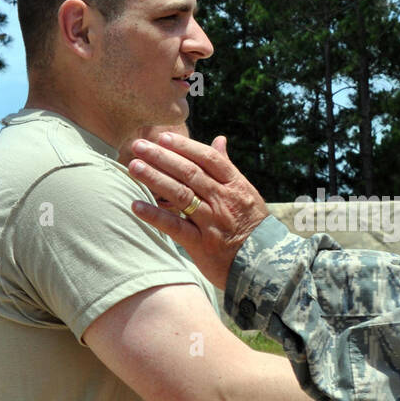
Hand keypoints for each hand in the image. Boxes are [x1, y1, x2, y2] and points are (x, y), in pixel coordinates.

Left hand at [128, 133, 268, 288]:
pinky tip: (136, 205)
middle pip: (190, 173)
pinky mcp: (202, 244)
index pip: (208, 159)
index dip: (185, 146)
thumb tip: (219, 140)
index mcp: (235, 185)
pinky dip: (155, 215)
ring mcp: (212, 222)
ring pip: (181, 195)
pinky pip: (175, 227)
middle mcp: (224, 200)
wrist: (266, 264)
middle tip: (138, 146)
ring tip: (134, 167)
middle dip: (162, 157)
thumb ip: (227, 167)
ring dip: (155, 179)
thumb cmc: (252, 225)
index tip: (163, 136)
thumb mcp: (246, 193)